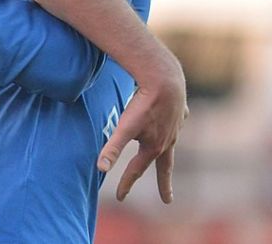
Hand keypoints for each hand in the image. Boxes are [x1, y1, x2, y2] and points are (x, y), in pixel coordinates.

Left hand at [97, 67, 187, 202]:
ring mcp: (176, 126)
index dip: (125, 184)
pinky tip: (175, 121)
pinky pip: (177, 121)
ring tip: (164, 156)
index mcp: (154, 147)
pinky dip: (175, 124)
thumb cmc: (143, 105)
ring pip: (171, 142)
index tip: (120, 198)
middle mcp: (168, 140)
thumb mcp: (125, 127)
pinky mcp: (179, 111)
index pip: (136, 171)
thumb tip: (100, 169)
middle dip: (164, 183)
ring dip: (168, 152)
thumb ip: (112, 148)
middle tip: (167, 200)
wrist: (165, 80)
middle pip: (164, 166)